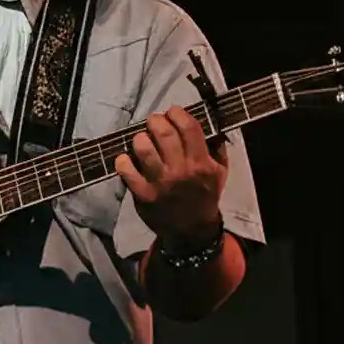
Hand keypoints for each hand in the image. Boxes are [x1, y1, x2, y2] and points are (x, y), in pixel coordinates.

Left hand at [114, 106, 227, 242]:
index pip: (188, 127)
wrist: (192, 230)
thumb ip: (217, 147)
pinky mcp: (143, 194)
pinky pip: (127, 170)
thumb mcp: (220, 172)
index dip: (177, 113)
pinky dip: (123, 161)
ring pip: (143, 148)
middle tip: (153, 124)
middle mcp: (181, 170)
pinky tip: (126, 159)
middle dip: (155, 121)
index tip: (172, 113)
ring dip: (140, 138)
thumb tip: (210, 122)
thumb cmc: (205, 196)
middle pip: (163, 132)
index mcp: (201, 163)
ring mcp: (160, 182)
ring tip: (141, 140)